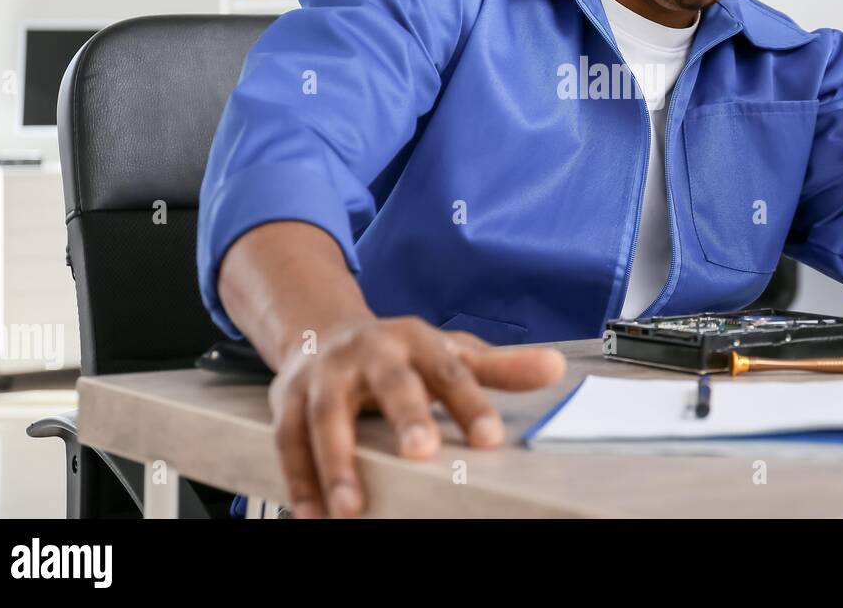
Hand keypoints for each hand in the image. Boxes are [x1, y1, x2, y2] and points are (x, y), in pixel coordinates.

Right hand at [268, 314, 566, 517]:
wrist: (322, 329)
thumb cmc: (400, 354)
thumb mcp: (449, 353)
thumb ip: (500, 368)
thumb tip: (555, 367)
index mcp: (416, 340)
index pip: (450, 370)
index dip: (471, 402)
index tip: (491, 439)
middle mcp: (370, 351)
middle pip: (390, 381)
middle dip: (405, 413)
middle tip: (422, 451)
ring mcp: (325, 374)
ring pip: (326, 415)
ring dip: (336, 461)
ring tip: (352, 509)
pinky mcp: (288, 398)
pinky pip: (287, 440)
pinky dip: (298, 478)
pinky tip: (311, 514)